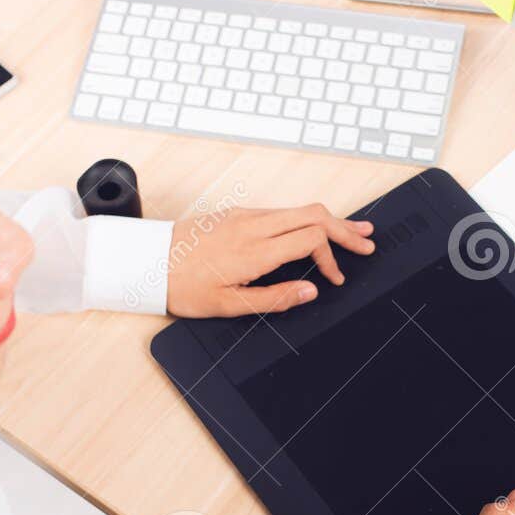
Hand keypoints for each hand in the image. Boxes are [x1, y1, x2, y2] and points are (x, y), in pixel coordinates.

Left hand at [166, 203, 375, 317]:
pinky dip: (306, 219)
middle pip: (313, 214)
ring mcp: (244, 215)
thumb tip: (311, 290)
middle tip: (367, 241)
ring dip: (328, 220)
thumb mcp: (229, 305)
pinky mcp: (237, 213)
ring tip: (352, 231)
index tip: (335, 278)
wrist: (146, 262)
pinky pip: (280, 211)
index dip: (332, 256)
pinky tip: (314, 228)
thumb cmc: (182, 287)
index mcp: (254, 250)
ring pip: (298, 209)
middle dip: (345, 228)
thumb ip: (275, 298)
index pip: (311, 238)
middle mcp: (252, 225)